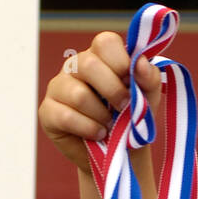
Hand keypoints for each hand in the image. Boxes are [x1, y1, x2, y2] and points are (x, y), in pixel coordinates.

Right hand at [38, 31, 162, 173]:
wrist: (120, 155)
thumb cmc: (132, 122)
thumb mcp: (147, 101)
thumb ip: (148, 79)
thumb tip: (141, 62)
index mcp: (100, 57)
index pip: (105, 42)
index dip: (121, 62)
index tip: (132, 84)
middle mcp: (75, 67)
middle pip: (88, 64)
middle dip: (113, 91)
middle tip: (124, 109)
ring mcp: (58, 87)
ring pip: (78, 95)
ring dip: (101, 116)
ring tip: (110, 127)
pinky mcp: (48, 112)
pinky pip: (65, 116)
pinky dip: (88, 129)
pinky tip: (98, 135)